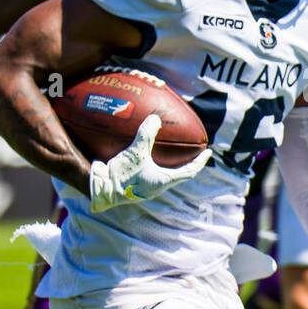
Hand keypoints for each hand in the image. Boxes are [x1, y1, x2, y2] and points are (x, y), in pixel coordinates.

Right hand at [88, 114, 211, 212]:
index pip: (189, 172)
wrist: (98, 189)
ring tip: (172, 149)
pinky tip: (147, 149)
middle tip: (193, 150)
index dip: (200, 163)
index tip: (208, 153)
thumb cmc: (120, 176)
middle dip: (186, 162)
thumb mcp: (135, 153)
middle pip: (178, 173)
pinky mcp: (134, 181)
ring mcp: (145, 185)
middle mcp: (157, 186)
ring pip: (164, 172)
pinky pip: (149, 170)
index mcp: (163, 182)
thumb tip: (156, 119)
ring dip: (170, 162)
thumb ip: (146, 135)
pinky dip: (153, 159)